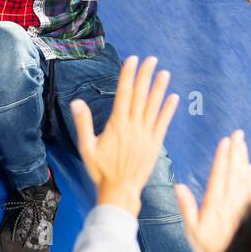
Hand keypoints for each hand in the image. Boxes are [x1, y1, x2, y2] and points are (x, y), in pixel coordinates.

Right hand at [71, 56, 178, 217]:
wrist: (120, 191)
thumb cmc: (100, 171)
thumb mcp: (86, 147)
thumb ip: (83, 123)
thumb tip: (76, 102)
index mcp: (117, 125)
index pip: (124, 94)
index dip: (128, 75)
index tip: (132, 60)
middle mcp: (133, 126)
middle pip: (141, 96)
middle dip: (146, 76)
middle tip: (151, 60)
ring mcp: (146, 135)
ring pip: (153, 107)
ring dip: (159, 89)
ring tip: (165, 73)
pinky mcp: (155, 144)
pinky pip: (163, 123)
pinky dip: (168, 110)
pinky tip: (173, 98)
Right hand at [175, 130, 250, 251]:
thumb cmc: (210, 250)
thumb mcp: (192, 232)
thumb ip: (187, 208)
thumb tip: (178, 187)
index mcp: (214, 204)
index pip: (218, 175)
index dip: (221, 157)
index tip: (224, 141)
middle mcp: (230, 202)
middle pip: (233, 171)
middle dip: (235, 151)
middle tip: (238, 133)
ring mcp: (242, 206)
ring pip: (243, 177)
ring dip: (243, 159)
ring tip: (243, 143)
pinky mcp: (250, 211)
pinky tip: (250, 167)